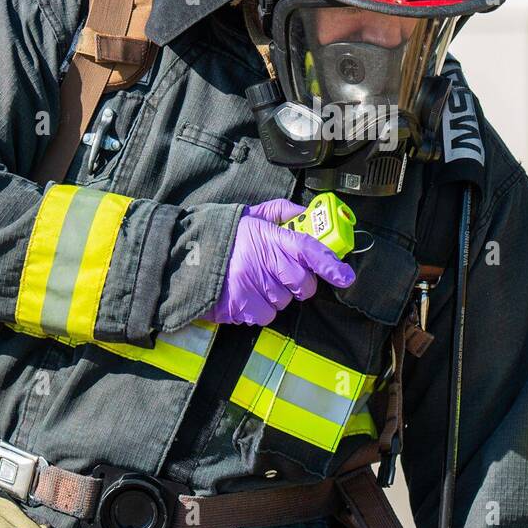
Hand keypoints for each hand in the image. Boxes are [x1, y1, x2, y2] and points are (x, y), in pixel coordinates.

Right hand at [204, 199, 355, 325]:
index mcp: (270, 237)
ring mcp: (254, 286)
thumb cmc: (221, 235)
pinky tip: (246, 295)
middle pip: (303, 284)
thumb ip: (280, 211)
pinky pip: (266, 316)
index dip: (331, 264)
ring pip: (285, 301)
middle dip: (299, 282)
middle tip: (281, 273)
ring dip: (276, 295)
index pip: (310, 249)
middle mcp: (265, 262)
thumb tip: (305, 212)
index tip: (345, 276)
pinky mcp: (241, 307)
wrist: (182, 254)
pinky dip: (260, 309)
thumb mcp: (250, 214)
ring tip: (255, 280)